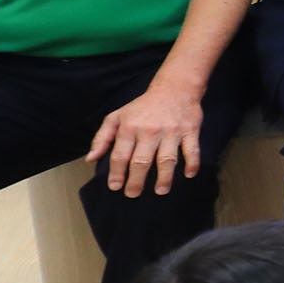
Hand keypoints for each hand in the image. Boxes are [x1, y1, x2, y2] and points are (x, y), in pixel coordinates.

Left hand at [88, 79, 205, 196]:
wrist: (175, 88)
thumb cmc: (143, 106)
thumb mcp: (117, 116)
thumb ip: (102, 138)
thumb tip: (91, 159)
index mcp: (129, 127)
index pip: (120, 155)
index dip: (116, 173)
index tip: (115, 187)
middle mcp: (149, 130)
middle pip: (141, 161)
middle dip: (136, 181)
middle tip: (133, 194)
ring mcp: (171, 131)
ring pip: (166, 159)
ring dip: (164, 178)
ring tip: (160, 191)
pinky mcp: (190, 130)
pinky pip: (192, 150)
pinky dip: (192, 163)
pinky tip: (189, 175)